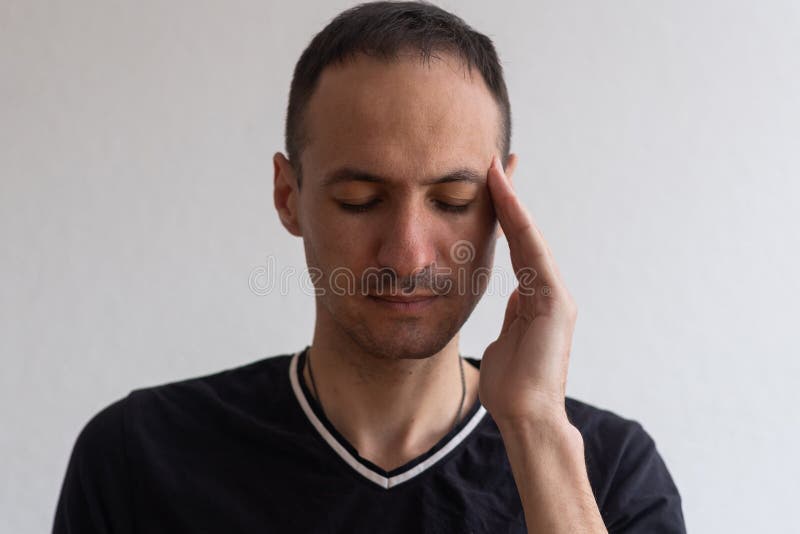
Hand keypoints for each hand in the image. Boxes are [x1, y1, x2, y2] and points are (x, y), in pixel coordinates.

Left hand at [478, 154, 577, 425]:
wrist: (528, 417)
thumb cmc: (514, 385)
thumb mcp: (507, 340)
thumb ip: (513, 317)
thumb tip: (510, 303)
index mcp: (537, 298)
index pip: (519, 246)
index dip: (506, 214)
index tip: (493, 183)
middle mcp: (550, 290)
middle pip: (526, 233)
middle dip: (511, 197)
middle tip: (499, 160)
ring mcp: (556, 295)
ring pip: (530, 237)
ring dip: (512, 202)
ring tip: (496, 169)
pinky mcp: (556, 303)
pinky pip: (534, 255)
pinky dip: (520, 225)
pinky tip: (506, 200)